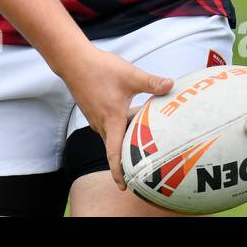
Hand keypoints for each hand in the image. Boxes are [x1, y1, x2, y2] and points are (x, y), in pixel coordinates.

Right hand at [58, 48, 173, 190]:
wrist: (74, 60)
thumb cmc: (99, 68)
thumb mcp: (130, 75)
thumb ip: (151, 82)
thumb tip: (172, 85)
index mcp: (111, 120)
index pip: (114, 154)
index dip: (118, 172)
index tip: (124, 186)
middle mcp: (101, 123)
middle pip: (115, 146)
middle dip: (128, 156)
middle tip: (145, 162)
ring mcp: (95, 117)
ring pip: (112, 134)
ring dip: (125, 136)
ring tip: (143, 136)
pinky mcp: (93, 110)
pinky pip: (108, 124)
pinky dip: (119, 125)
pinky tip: (131, 114)